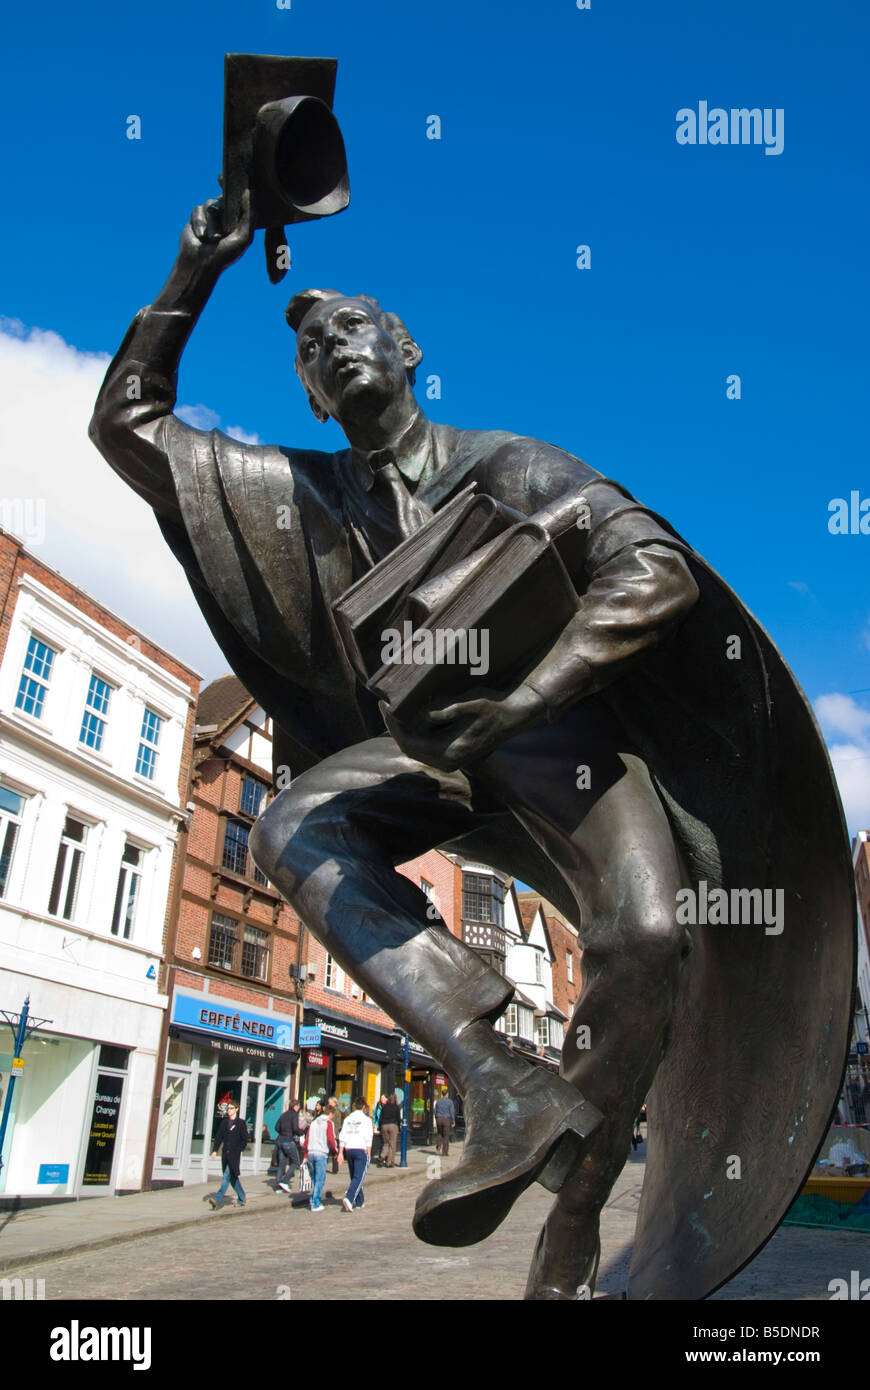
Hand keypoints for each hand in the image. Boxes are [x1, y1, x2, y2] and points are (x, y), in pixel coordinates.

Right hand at [176, 190, 253, 281]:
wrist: (201, 264)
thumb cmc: (226, 254)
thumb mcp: (244, 237)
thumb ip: (249, 216)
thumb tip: (249, 191)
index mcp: (238, 220)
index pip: (239, 200)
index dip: (237, 190)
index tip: (237, 183)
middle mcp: (224, 216)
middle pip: (223, 198)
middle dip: (222, 208)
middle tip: (223, 225)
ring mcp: (210, 216)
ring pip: (209, 204)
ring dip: (211, 222)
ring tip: (212, 239)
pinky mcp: (197, 217)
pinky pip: (197, 209)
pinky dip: (199, 223)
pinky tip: (200, 237)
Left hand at [381, 683, 545, 770]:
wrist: (513, 717)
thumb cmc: (493, 708)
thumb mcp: (469, 706)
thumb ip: (443, 714)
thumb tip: (419, 717)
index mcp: (449, 752)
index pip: (409, 742)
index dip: (393, 725)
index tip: (385, 705)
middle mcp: (447, 761)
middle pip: (408, 748)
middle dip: (393, 727)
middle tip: (384, 705)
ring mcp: (450, 760)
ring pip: (415, 749)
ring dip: (402, 731)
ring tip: (393, 710)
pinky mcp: (452, 754)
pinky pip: (424, 748)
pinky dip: (413, 733)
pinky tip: (409, 717)